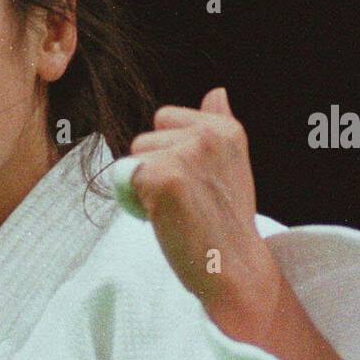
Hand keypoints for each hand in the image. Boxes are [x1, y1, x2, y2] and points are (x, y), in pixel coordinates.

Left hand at [126, 87, 279, 319]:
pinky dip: (136, 201)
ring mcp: (186, 153)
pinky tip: (164, 217)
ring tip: (175, 210)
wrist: (233, 268)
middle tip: (183, 202)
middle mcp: (208, 134)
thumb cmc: (225, 224)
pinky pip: (126, 179)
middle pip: (144, 138)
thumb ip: (216, 126)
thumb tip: (216, 91)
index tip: (193, 184)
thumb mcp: (230, 166)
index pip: (165, 119)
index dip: (168, 153)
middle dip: (153, 169)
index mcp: (225, 128)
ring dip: (143, 186)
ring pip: (133, 157)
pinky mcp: (164, 176)